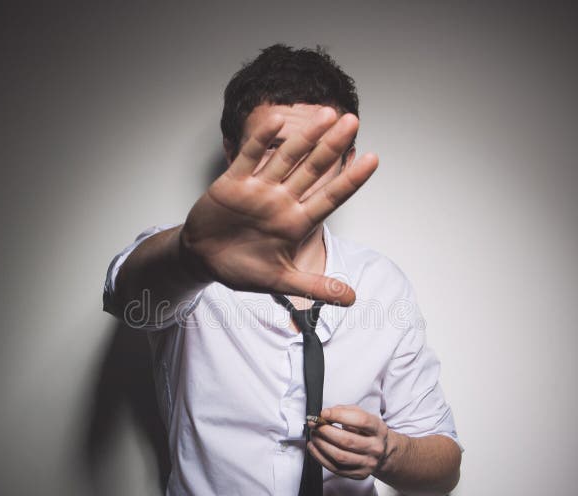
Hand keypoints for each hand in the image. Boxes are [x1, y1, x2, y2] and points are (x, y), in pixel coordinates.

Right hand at [179, 107, 378, 305]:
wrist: (203, 261)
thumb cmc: (243, 268)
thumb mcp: (281, 282)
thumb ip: (316, 287)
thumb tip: (352, 299)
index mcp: (296, 222)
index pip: (330, 197)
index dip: (350, 179)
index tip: (374, 159)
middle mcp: (282, 201)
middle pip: (312, 169)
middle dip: (332, 146)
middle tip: (352, 122)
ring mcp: (259, 190)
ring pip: (286, 158)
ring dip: (305, 137)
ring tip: (326, 115)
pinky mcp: (233, 183)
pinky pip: (249, 158)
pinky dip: (260, 141)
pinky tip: (277, 122)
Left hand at [307, 405, 391, 479]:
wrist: (381, 453)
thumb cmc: (367, 432)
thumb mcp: (362, 415)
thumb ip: (345, 410)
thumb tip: (326, 414)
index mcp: (378, 429)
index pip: (361, 420)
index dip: (340, 415)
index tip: (324, 413)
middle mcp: (376, 447)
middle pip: (347, 440)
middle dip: (325, 431)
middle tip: (314, 425)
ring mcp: (368, 463)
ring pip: (340, 456)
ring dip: (321, 445)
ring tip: (314, 435)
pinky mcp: (359, 474)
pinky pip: (335, 468)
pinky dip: (320, 457)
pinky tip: (314, 447)